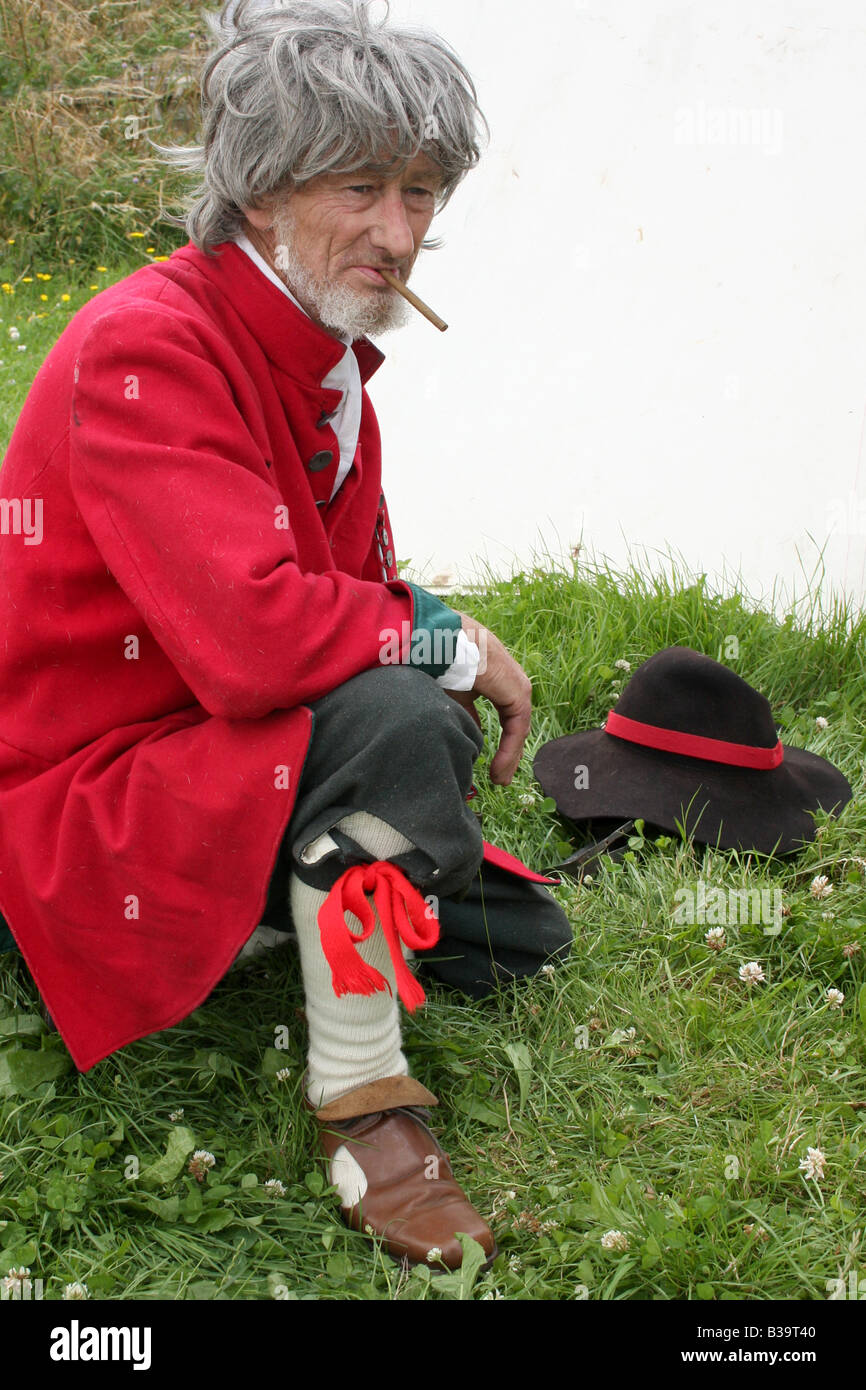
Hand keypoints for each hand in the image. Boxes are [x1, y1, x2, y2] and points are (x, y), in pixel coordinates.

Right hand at [450, 613, 532, 785]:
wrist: (439, 643)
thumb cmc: (438, 663)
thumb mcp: (453, 695)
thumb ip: (466, 715)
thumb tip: (472, 736)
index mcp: (494, 676)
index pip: (504, 713)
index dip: (500, 742)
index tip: (491, 765)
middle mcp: (508, 679)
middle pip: (514, 722)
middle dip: (509, 752)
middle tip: (500, 778)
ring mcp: (515, 683)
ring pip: (517, 726)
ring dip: (509, 756)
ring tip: (499, 780)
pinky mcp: (518, 691)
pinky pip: (517, 726)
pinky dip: (509, 750)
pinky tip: (498, 770)